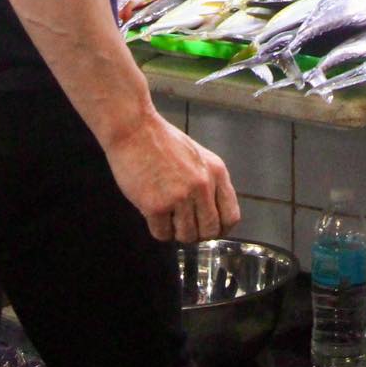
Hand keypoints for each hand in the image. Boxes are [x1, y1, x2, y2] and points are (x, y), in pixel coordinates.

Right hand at [105, 109, 239, 243]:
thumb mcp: (198, 156)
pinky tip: (153, 212)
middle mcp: (202, 185)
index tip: (207, 228)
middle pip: (209, 231)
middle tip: (183, 223)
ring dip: (176, 232)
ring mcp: (180, 196)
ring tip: (167, 215)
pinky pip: (162, 235)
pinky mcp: (157, 206)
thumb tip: (211, 213)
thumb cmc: (162, 141)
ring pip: (186, 236)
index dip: (219, 228)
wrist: (134, 129)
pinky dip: (158, 229)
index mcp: (216, 172)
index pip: (231, 216)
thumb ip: (209, 182)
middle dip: (196, 233)